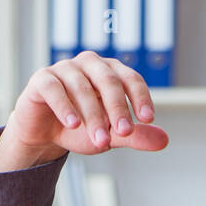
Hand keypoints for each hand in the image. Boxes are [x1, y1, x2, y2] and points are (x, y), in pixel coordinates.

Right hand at [0, 51, 169, 170]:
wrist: (45, 135)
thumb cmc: (81, 129)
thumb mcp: (110, 135)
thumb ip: (135, 136)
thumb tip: (164, 140)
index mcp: (110, 72)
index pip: (130, 79)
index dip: (140, 97)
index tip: (148, 119)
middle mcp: (89, 65)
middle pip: (108, 80)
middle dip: (118, 108)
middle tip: (124, 132)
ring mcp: (64, 69)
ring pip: (82, 86)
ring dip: (93, 115)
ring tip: (100, 141)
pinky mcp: (41, 80)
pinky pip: (54, 88)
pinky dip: (65, 106)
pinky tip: (73, 124)